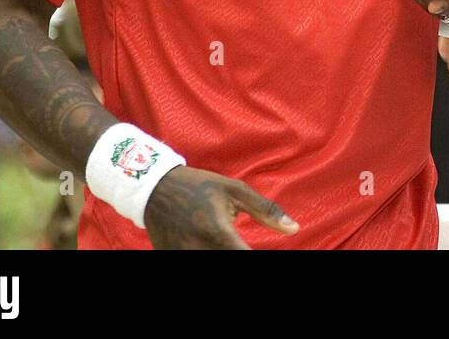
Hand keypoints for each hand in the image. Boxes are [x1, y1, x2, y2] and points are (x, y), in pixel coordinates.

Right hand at [143, 165, 298, 248]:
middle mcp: (198, 249)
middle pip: (228, 261)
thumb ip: (265, 211)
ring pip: (211, 262)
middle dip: (239, 253)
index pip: (245, 257)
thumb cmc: (200, 186)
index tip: (271, 252)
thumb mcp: (234, 190)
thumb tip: (294, 229)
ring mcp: (181, 256)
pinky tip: (210, 244)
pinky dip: (206, 255)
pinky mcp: (170, 258)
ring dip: (224, 252)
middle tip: (240, 243)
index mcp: (218, 231)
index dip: (258, 257)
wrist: (154, 188)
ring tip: (226, 240)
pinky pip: (196, 262)